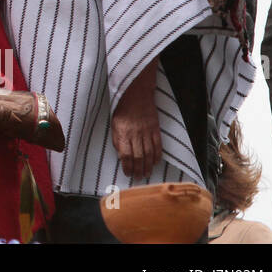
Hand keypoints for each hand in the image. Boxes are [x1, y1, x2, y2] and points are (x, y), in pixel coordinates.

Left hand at [111, 59, 161, 178]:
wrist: (136, 94)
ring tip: (147, 174)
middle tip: (139, 178)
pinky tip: (155, 162)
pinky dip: (157, 156)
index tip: (128, 173)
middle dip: (138, 170)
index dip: (128, 167)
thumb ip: (118, 140)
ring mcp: (147, 132)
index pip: (126, 155)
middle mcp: (135, 134)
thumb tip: (122, 155)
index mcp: (122, 133)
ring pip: (149, 154)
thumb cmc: (122, 109)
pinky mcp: (155, 129)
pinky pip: (158, 145)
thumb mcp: (114, 124)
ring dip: (148, 166)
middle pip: (139, 157)